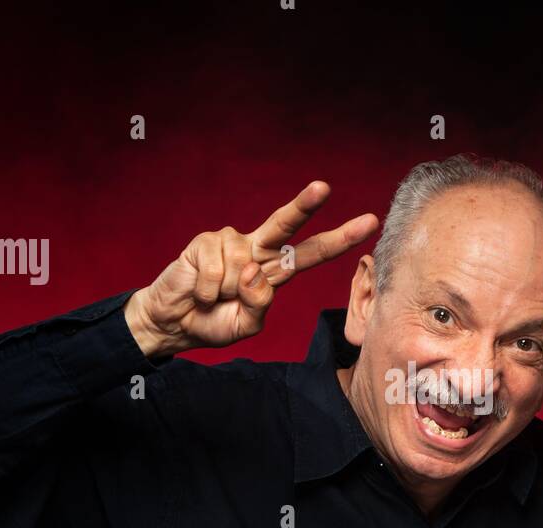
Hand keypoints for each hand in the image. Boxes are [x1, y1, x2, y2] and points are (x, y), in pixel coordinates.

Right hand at [124, 181, 378, 355]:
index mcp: (277, 271)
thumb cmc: (215, 322)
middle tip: (324, 187)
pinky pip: (215, 268)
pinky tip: (200, 290)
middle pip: (285, 224)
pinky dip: (207, 288)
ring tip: (213, 296)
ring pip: (241, 266)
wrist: (173, 322)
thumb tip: (253, 272)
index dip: (340, 239)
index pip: (314, 253)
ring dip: (225, 292)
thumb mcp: (246, 325)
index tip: (369, 222)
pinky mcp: (206, 242)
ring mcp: (232, 242)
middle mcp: (258, 250)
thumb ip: (258, 305)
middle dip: (304, 205)